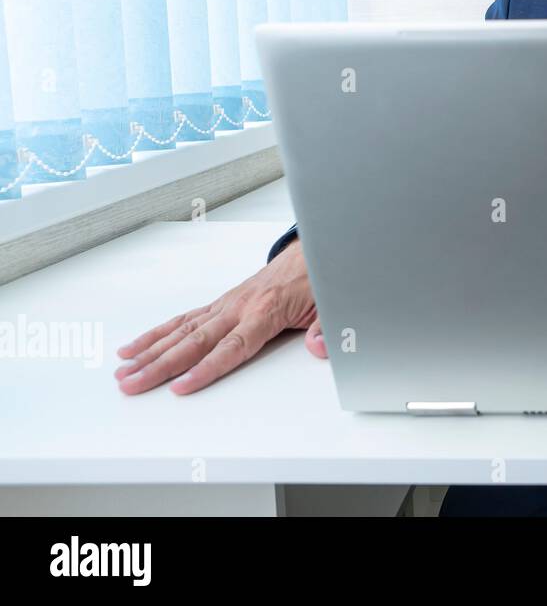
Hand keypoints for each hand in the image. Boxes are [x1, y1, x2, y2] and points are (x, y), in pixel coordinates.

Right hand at [115, 239, 327, 395]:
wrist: (313, 251)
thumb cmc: (319, 280)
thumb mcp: (332, 307)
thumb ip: (325, 331)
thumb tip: (318, 348)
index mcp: (265, 311)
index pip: (232, 347)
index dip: (206, 369)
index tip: (181, 387)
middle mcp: (239, 307)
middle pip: (195, 341)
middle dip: (161, 366)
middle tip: (132, 384)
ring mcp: (226, 304)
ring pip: (182, 330)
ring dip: (150, 352)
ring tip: (123, 371)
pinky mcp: (221, 303)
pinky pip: (184, 319)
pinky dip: (158, 333)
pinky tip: (136, 347)